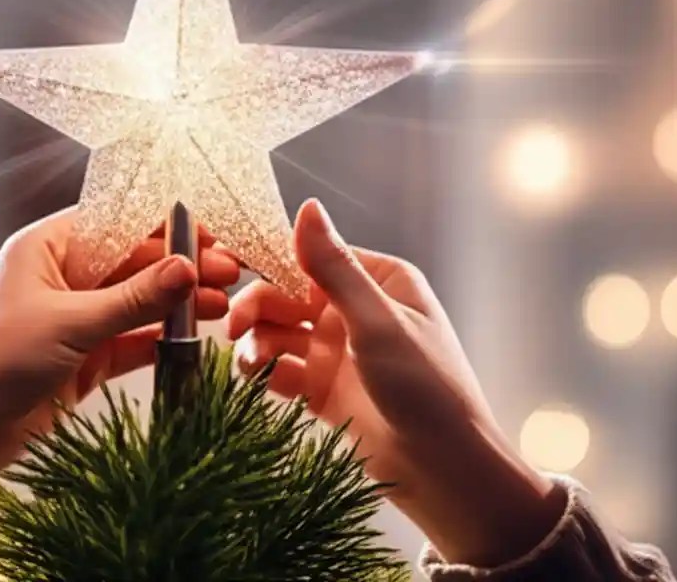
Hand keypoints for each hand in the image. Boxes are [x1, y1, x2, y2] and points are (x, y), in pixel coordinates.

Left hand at [0, 208, 239, 470]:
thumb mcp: (70, 323)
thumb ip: (133, 299)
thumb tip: (188, 269)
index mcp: (48, 247)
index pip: (116, 221)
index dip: (163, 225)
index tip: (207, 234)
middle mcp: (63, 277)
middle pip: (133, 262)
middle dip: (180, 267)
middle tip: (228, 272)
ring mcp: (75, 318)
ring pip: (137, 303)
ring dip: (177, 303)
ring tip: (222, 305)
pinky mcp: (84, 358)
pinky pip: (132, 340)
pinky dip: (161, 339)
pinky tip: (195, 337)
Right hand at [227, 200, 564, 566]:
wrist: (442, 469)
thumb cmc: (425, 386)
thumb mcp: (377, 320)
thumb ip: (334, 268)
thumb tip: (308, 207)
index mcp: (380, 282)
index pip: (315, 257)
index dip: (273, 263)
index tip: (235, 271)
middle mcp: (356, 311)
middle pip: (288, 295)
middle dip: (258, 307)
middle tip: (234, 326)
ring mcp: (338, 352)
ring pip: (279, 332)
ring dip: (256, 341)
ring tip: (247, 363)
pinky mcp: (322, 390)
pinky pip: (280, 370)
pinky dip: (262, 372)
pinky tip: (254, 379)